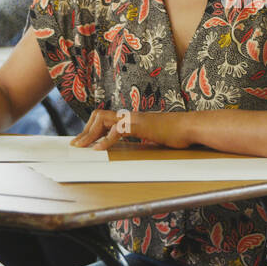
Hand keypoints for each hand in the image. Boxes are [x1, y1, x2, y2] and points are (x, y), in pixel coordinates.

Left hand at [70, 109, 192, 150]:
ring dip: (89, 133)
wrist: (190, 127)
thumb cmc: (176, 133)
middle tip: (76, 144)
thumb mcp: (155, 136)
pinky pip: (117, 130)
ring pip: (103, 119)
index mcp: (132, 119)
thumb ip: (145, 137)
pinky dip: (105, 140)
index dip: (92, 129)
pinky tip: (99, 149)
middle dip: (85, 130)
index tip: (84, 141)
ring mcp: (134, 119)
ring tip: (81, 146)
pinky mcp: (139, 125)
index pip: (106, 118)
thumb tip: (142, 142)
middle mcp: (130, 116)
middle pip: (99, 116)